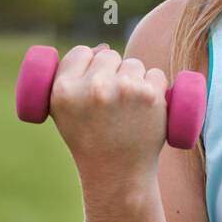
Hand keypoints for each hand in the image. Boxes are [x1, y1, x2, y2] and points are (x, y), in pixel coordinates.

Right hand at [48, 43, 170, 179]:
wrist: (118, 174)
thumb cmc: (90, 142)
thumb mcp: (65, 113)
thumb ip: (72, 79)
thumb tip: (102, 47)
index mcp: (64, 90)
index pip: (80, 53)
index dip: (89, 64)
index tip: (93, 83)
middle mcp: (93, 87)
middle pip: (109, 55)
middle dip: (113, 72)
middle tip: (113, 102)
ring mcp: (124, 89)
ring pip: (134, 64)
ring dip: (136, 79)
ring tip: (128, 109)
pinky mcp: (150, 95)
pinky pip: (156, 75)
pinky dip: (156, 88)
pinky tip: (147, 109)